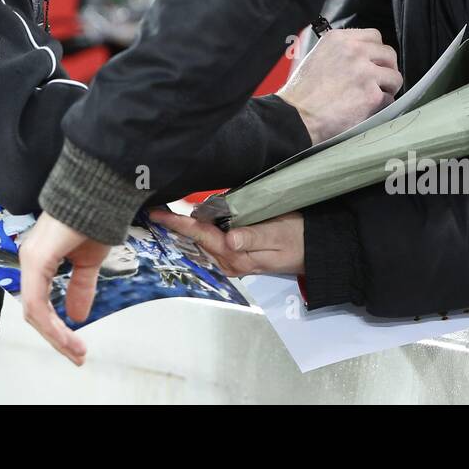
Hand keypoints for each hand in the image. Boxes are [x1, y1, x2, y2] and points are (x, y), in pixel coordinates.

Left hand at [18, 212, 111, 365]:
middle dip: (57, 340)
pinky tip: (67, 333)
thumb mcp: (89, 262)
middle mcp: (30, 261)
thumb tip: (78, 315)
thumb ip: (80, 288)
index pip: (40, 305)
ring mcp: (30, 260)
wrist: (98, 191)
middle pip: (35, 314)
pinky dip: (52, 322)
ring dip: (56, 336)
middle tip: (77, 357)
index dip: (56, 330)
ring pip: (34, 311)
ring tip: (76, 351)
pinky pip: (38, 301)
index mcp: (39, 262)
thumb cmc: (93, 217)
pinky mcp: (36, 259)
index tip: (76, 348)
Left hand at [150, 208, 304, 275]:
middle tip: (154, 209)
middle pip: (195, 239)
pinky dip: (197, 230)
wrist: (314, 250)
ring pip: (201, 241)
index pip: (201, 235)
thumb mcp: (278, 234)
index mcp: (237, 254)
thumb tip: (229, 238)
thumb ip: (253, 236)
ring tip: (165, 212)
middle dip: (175, 226)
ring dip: (184, 228)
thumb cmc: (298, 239)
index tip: (158, 215)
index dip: (178, 224)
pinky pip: (210, 241)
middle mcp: (229, 260)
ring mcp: (231, 258)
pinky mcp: (236, 253)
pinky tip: (189, 221)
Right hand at [277, 27, 400, 143]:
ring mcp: (365, 72)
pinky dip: (381, 106)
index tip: (373, 63)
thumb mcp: (318, 57)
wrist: (296, 117)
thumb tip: (363, 58)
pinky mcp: (372, 95)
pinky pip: (389, 99)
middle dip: (386, 69)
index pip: (374, 35)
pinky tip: (367, 110)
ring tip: (374, 97)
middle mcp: (354, 51)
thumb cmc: (302, 93)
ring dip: (387, 88)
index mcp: (338, 39)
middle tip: (378, 82)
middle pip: (388, 54)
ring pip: (395, 76)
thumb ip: (341, 52)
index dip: (376, 52)